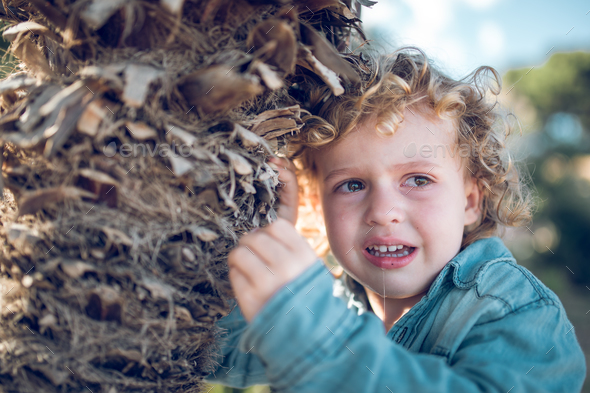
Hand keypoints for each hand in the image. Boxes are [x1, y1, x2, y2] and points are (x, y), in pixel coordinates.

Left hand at [227, 156, 318, 322]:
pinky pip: (234, 275)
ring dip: (239, 258)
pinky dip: (236, 276)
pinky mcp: (250, 299)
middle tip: (252, 254)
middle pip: (254, 237)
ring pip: (239, 253)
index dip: (267, 232)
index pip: (276, 226)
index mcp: (304, 256)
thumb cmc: (308, 298)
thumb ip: (292, 248)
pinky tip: (247, 284)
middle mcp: (286, 266)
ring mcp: (266, 283)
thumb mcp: (311, 269)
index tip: (266, 241)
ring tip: (245, 267)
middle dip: (249, 243)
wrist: (309, 337)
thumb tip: (261, 230)